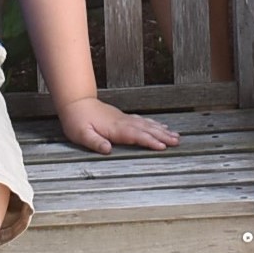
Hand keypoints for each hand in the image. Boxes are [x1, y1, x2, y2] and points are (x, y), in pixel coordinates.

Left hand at [59, 97, 179, 152]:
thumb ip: (94, 142)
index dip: (150, 141)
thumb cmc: (77, 121)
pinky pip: (143, 121)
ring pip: (147, 124)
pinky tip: (160, 126)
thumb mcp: (81, 134)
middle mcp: (123, 122)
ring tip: (175, 136)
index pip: (136, 136)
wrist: (76, 103)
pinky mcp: (123, 118)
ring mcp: (124, 119)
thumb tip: (108, 149)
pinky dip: (154, 124)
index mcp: (115, 128)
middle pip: (146, 129)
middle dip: (163, 136)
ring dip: (162, 130)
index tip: (163, 146)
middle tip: (177, 141)